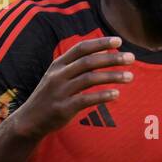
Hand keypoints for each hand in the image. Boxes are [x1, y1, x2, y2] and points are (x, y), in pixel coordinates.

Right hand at [14, 37, 133, 139]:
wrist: (30, 120)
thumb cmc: (49, 97)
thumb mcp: (57, 77)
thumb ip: (75, 65)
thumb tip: (101, 52)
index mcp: (58, 65)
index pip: (81, 48)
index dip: (100, 43)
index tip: (118, 41)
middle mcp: (59, 75)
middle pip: (89, 62)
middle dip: (112, 58)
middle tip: (131, 58)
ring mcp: (60, 91)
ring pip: (90, 79)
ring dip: (112, 76)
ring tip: (130, 77)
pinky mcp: (63, 108)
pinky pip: (86, 99)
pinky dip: (102, 96)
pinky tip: (116, 94)